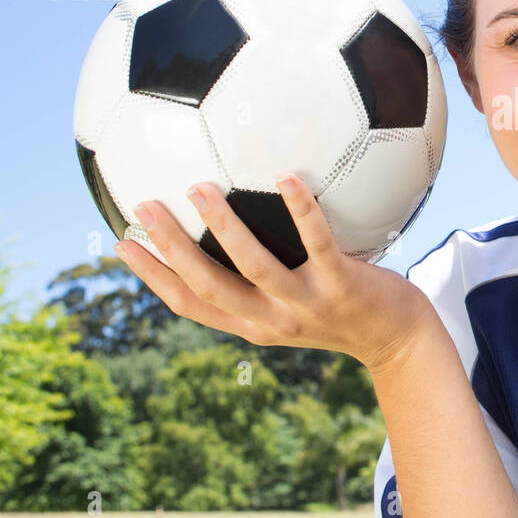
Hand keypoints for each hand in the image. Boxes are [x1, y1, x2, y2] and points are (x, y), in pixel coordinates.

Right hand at [113, 173, 426, 369]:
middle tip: (144, 206)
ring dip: (223, 228)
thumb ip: (261, 276)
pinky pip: (318, 242)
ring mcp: (306, 304)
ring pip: (253, 267)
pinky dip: (301, 210)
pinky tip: (286, 176)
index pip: (189, 302)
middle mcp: (271, 320)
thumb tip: (231, 227)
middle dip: (170, 248)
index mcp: (251, 324)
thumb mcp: (293, 303)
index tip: (121, 242)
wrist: (397, 340)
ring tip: (198, 188)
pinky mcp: (342, 286)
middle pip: (207, 286)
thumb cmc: (342, 310)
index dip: (152, 275)